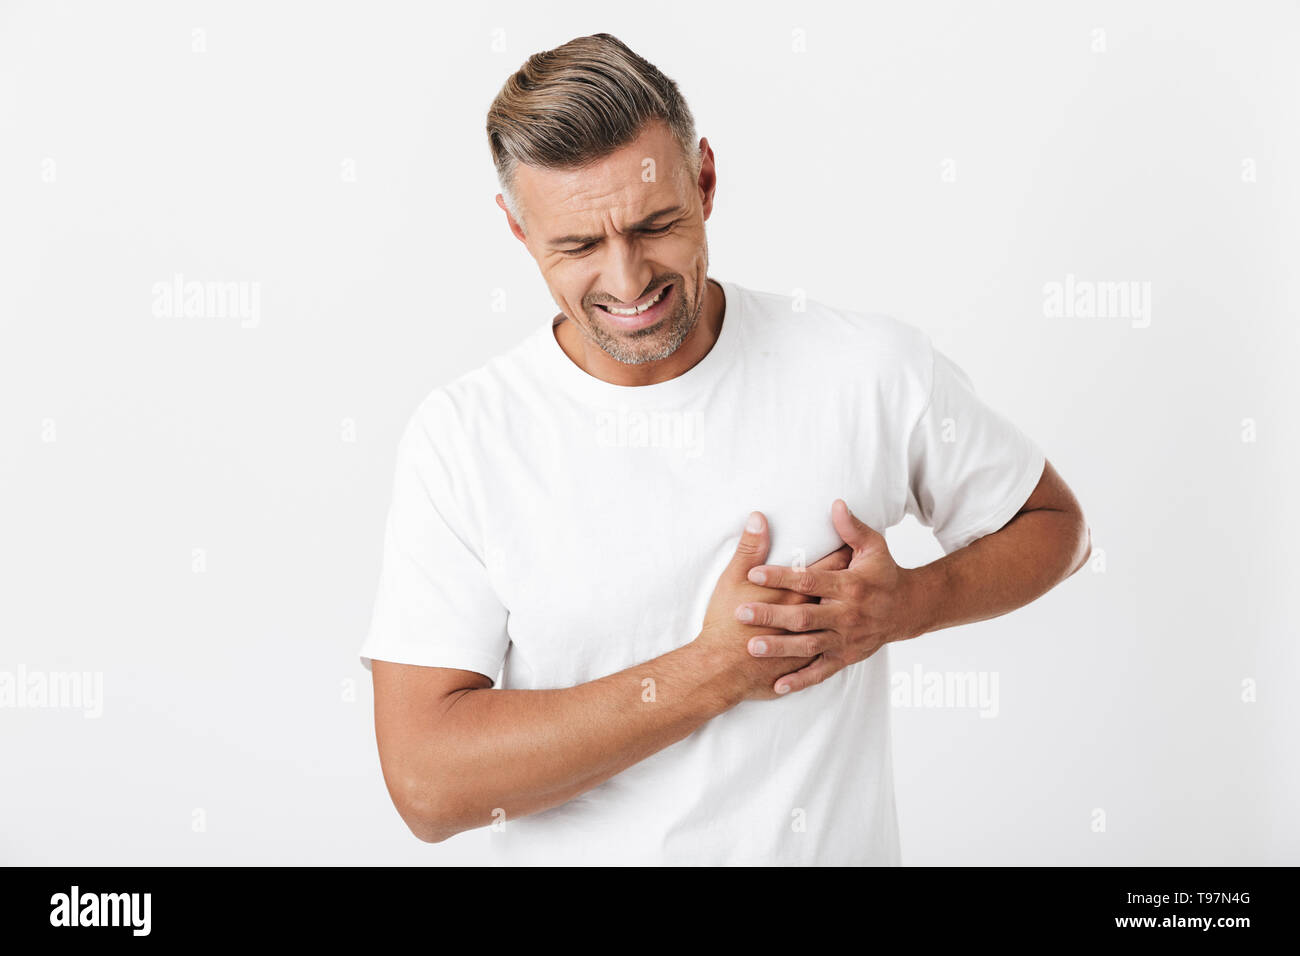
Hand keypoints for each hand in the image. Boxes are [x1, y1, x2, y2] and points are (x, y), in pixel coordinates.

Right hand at [694, 510, 851, 701]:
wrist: (720, 669)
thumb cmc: (724, 622)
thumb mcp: (733, 578)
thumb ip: (750, 548)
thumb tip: (759, 518)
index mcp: (795, 593)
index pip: (825, 568)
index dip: (839, 554)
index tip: (850, 545)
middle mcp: (808, 616)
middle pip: (835, 595)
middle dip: (847, 582)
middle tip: (858, 568)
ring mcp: (808, 643)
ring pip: (832, 626)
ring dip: (840, 615)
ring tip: (850, 604)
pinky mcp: (800, 665)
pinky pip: (821, 660)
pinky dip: (830, 650)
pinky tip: (834, 646)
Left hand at [736, 499, 922, 695]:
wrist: (908, 610)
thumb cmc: (884, 574)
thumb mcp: (874, 547)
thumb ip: (852, 528)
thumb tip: (836, 503)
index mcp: (849, 585)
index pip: (809, 580)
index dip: (780, 577)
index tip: (753, 573)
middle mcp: (847, 614)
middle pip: (802, 616)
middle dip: (770, 616)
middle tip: (740, 613)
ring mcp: (846, 639)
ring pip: (808, 646)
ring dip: (779, 648)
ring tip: (751, 647)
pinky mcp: (845, 658)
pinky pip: (820, 672)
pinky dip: (800, 680)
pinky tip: (777, 686)